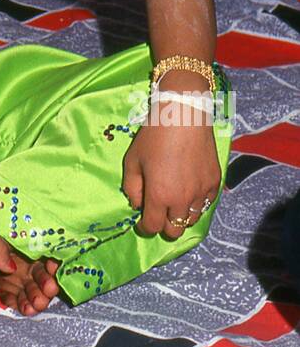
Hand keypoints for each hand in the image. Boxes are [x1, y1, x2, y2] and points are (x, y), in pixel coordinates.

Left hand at [122, 99, 221, 240]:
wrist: (183, 115)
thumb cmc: (153, 136)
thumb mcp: (132, 160)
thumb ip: (131, 188)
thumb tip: (137, 205)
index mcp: (159, 196)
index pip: (152, 227)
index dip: (144, 227)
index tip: (142, 222)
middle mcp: (182, 200)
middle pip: (174, 230)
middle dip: (163, 226)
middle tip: (158, 213)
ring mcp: (201, 192)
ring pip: (191, 220)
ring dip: (180, 216)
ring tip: (174, 202)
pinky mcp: (215, 182)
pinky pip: (206, 204)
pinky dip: (196, 204)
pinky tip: (189, 191)